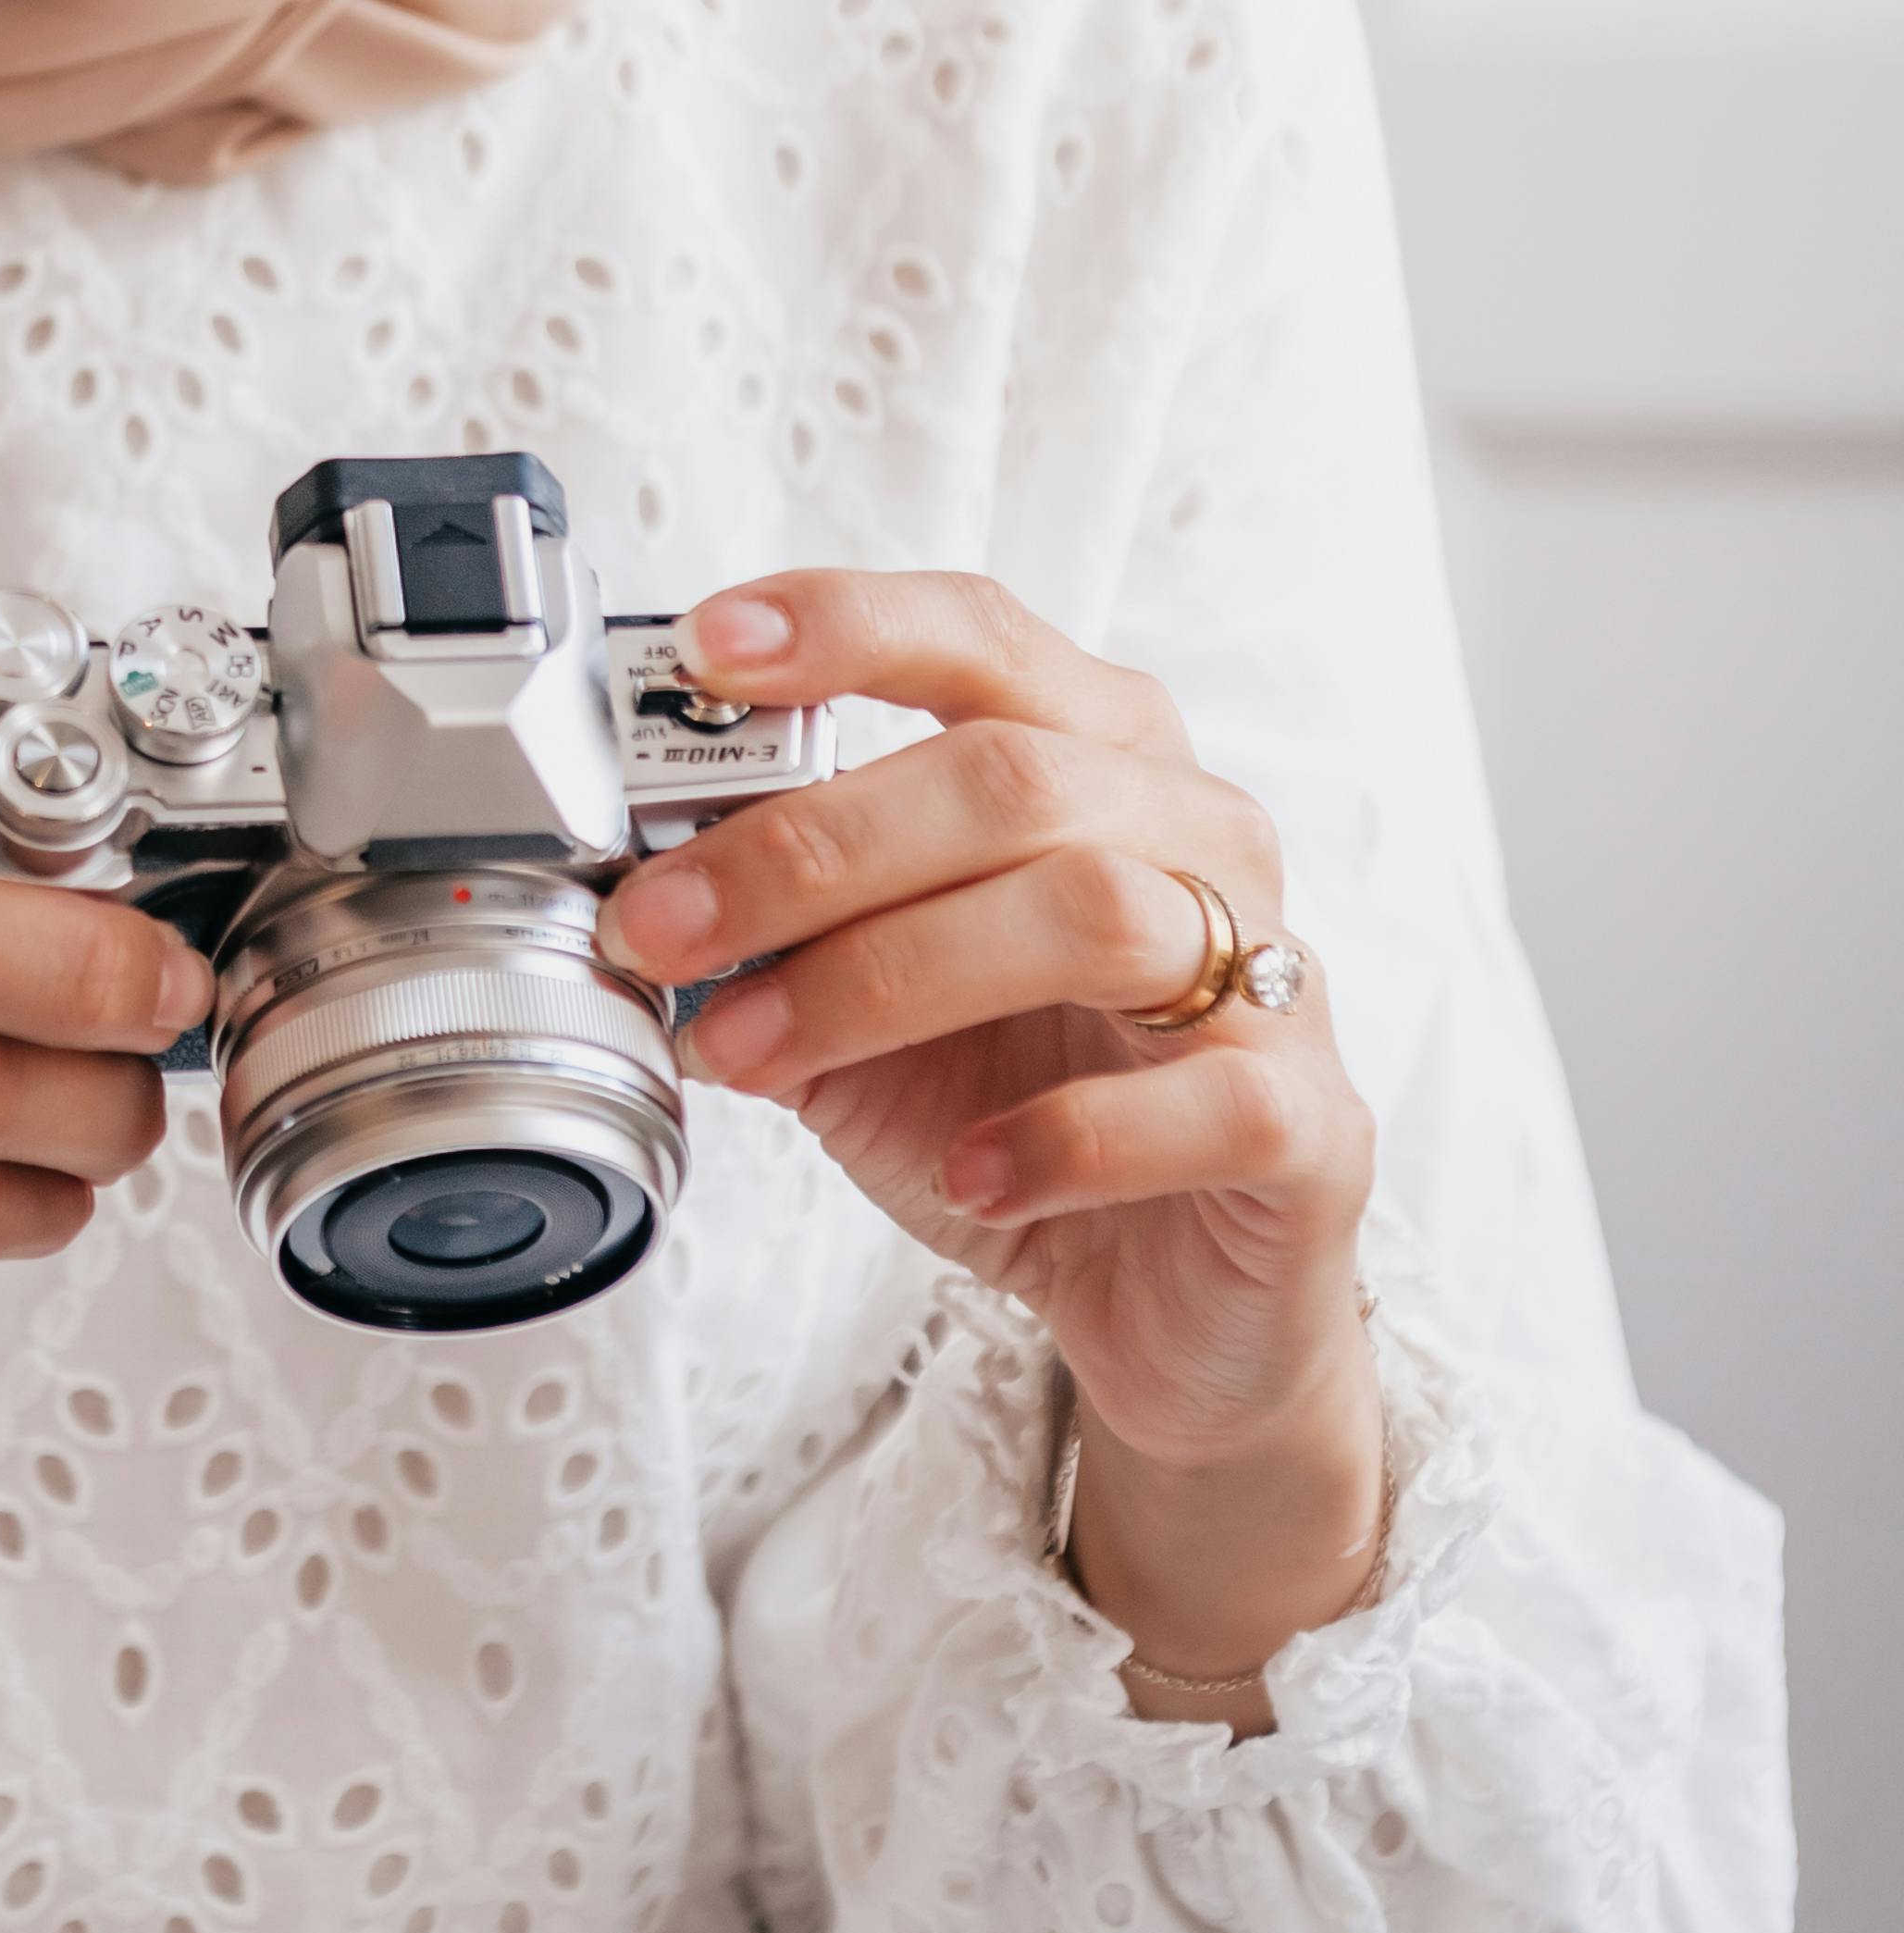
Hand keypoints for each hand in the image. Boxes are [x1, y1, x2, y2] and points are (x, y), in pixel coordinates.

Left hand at [598, 571, 1384, 1713]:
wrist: (1164, 1299)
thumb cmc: (1019, 1113)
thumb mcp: (857, 1018)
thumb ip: (772, 944)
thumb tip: (635, 898)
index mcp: (1092, 766)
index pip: (981, 640)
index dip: (847, 625)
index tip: (708, 650)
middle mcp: (1194, 837)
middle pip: (1011, 779)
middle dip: (804, 849)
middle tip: (656, 927)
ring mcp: (1267, 975)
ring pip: (1099, 913)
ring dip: (888, 980)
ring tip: (752, 1054)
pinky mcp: (1305, 1124)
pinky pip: (1208, 1101)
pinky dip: (1070, 1134)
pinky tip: (975, 1172)